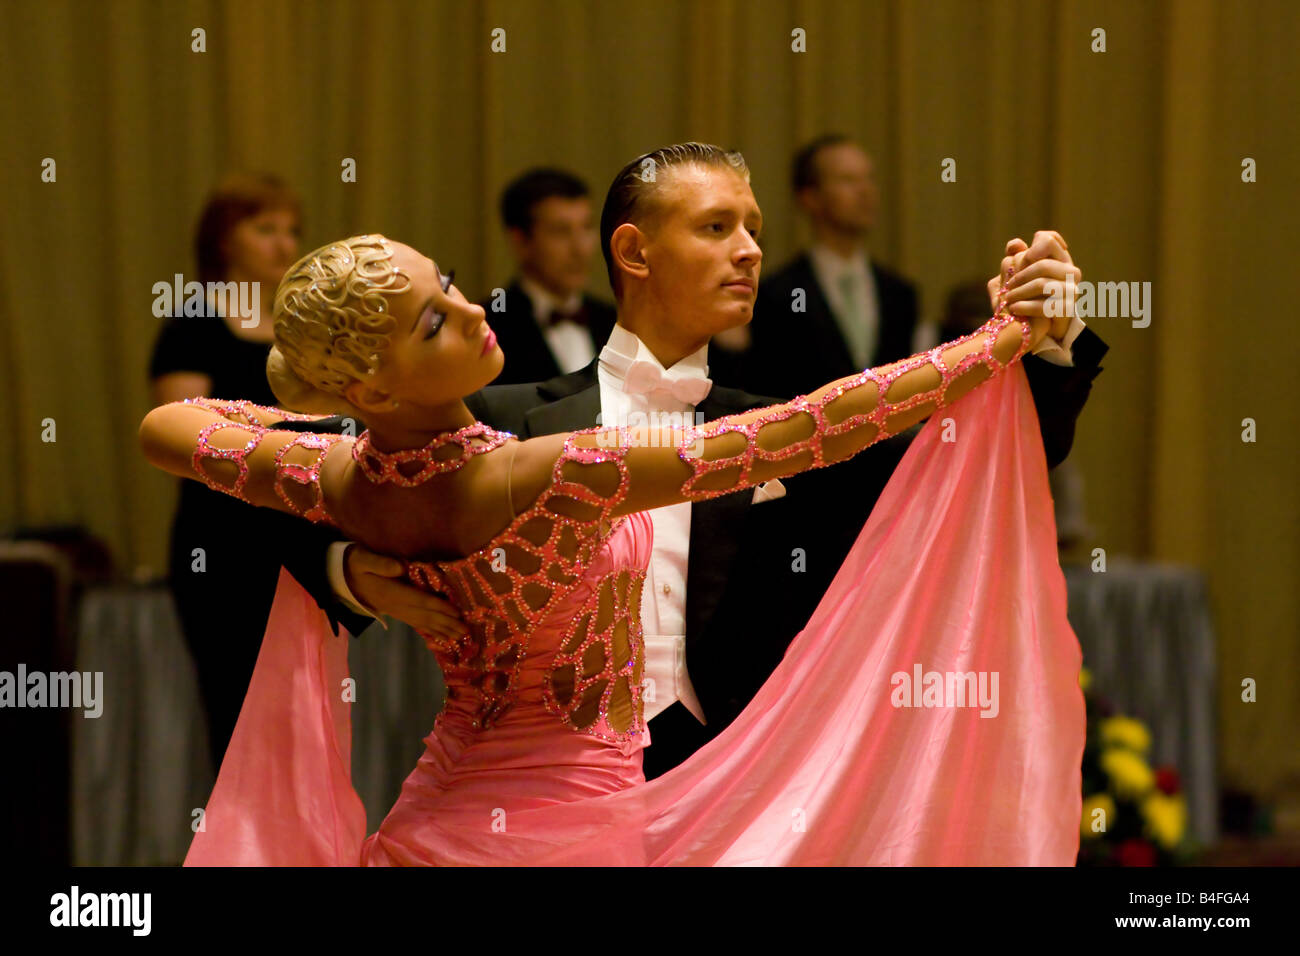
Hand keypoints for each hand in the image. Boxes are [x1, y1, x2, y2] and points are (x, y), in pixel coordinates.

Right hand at [343, 543, 468, 647]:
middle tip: (466, 631)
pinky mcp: (396, 612)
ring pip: (423, 622)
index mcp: (391, 593)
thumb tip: (401, 567)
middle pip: (425, 616)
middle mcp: (396, 606)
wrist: (340, 576)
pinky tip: (443, 636)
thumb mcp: (364, 559)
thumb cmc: (355, 564)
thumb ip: (381, 563)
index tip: (457, 611)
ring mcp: (396, 611)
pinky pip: (416, 623)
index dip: (439, 606)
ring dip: (442, 630)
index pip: (420, 601)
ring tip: (460, 637)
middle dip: (446, 623)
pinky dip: (431, 630)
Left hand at [987, 231, 1082, 342]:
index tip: (1025, 257)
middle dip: (1021, 275)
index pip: (1050, 239)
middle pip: (1043, 264)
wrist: (1035, 327)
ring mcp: (1072, 290)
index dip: (1035, 246)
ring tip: (1007, 300)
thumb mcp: (1015, 277)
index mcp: (1059, 259)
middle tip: (1007, 286)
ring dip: (1019, 292)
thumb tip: (1015, 244)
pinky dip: (1025, 307)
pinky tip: (1014, 309)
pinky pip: (1046, 306)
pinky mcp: (1067, 309)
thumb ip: (1015, 258)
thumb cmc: (1024, 298)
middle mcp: (1070, 272)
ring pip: (1043, 284)